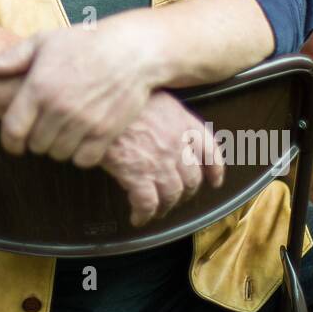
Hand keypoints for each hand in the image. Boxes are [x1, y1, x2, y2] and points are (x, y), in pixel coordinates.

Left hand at [0, 22, 151, 166]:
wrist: (132, 50)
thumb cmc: (85, 42)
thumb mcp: (44, 41)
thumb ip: (12, 58)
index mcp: (38, 88)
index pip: (12, 131)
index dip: (10, 143)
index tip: (14, 144)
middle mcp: (58, 108)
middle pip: (36, 145)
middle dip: (37, 139)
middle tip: (46, 127)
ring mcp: (83, 122)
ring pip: (59, 154)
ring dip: (59, 147)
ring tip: (64, 131)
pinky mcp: (106, 132)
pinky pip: (84, 160)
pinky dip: (82, 154)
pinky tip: (83, 138)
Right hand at [101, 93, 225, 226]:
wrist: (98, 104)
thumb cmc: (120, 96)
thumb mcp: (152, 94)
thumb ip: (166, 112)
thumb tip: (164, 123)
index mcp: (182, 121)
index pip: (210, 150)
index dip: (215, 169)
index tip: (214, 180)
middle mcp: (177, 144)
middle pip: (192, 178)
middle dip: (186, 192)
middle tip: (177, 197)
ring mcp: (160, 162)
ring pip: (172, 194)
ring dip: (166, 206)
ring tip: (157, 210)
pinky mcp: (138, 175)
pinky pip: (147, 203)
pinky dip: (144, 214)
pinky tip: (137, 218)